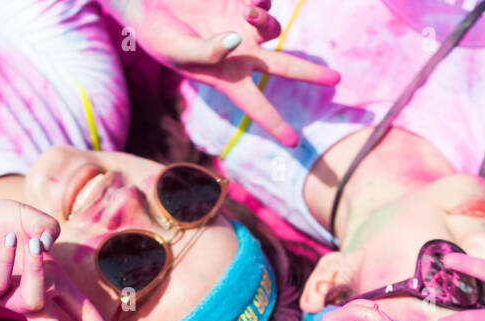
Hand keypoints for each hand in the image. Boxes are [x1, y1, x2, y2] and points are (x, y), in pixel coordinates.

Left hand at [0, 200, 116, 320]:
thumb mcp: (30, 219)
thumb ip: (46, 225)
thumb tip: (47, 242)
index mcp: (50, 285)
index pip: (79, 309)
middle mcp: (30, 297)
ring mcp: (4, 299)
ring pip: (33, 301)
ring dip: (39, 273)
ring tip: (34, 244)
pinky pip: (2, 282)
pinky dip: (9, 259)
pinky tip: (9, 239)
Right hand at [107, 0, 338, 145]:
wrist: (147, 2)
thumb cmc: (156, 32)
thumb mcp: (177, 49)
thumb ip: (207, 51)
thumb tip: (239, 40)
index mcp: (226, 77)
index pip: (256, 106)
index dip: (274, 124)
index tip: (294, 143)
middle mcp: (241, 55)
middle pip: (284, 66)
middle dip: (310, 72)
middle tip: (337, 79)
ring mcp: (243, 27)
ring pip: (273, 28)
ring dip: (266, 20)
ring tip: (247, 12)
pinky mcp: (240, 1)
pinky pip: (262, 1)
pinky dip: (259, 3)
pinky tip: (244, 3)